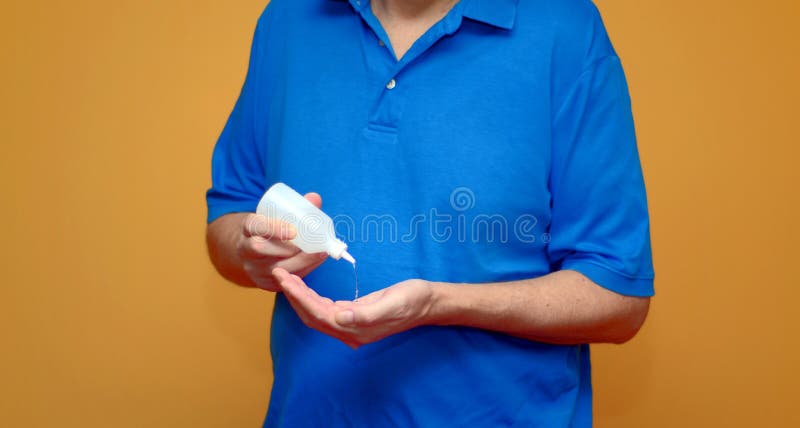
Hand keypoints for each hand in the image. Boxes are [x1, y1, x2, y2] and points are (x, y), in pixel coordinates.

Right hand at [237, 193, 327, 290]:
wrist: (253, 254)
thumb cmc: (271, 231)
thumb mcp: (277, 216)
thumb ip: (297, 208)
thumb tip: (314, 198)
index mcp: (248, 228)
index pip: (254, 225)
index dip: (273, 228)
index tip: (294, 231)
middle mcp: (245, 249)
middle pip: (260, 248)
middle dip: (289, 247)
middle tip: (312, 243)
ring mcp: (254, 268)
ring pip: (275, 267)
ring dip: (301, 261)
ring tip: (320, 252)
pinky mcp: (264, 283)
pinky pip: (284, 279)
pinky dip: (304, 270)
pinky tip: (316, 261)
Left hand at [272, 268, 435, 347]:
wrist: (427, 303)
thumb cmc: (412, 300)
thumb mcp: (392, 303)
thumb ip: (365, 314)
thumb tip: (340, 317)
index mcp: (356, 329)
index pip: (318, 314)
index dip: (299, 297)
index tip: (286, 278)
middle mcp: (350, 331)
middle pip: (312, 315)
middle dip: (294, 296)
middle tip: (279, 273)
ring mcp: (351, 325)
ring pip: (316, 313)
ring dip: (300, 296)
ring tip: (287, 277)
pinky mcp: (354, 316)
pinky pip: (325, 309)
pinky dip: (312, 298)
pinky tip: (306, 288)